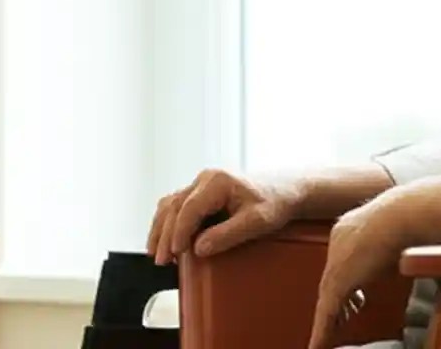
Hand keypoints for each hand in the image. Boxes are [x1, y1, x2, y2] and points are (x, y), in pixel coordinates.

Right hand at [147, 169, 300, 264]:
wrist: (286, 189)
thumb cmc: (275, 203)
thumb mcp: (257, 222)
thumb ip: (227, 234)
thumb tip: (199, 248)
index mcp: (217, 181)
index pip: (189, 207)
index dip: (179, 231)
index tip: (176, 252)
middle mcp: (205, 179)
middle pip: (175, 206)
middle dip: (165, 235)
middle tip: (162, 260)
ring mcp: (201, 184)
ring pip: (170, 204)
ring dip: (160, 228)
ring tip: (155, 252)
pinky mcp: (201, 192)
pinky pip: (176, 205)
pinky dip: (166, 222)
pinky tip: (162, 238)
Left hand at [307, 196, 406, 348]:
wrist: (406, 214)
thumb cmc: (414, 218)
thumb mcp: (403, 234)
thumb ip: (399, 250)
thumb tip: (412, 261)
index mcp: (353, 227)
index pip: (345, 260)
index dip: (348, 281)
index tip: (355, 297)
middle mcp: (339, 241)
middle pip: (333, 278)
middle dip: (337, 301)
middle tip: (339, 320)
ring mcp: (336, 260)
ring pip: (327, 298)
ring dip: (327, 320)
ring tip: (324, 338)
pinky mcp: (338, 280)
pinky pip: (327, 311)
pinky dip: (322, 330)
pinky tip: (318, 343)